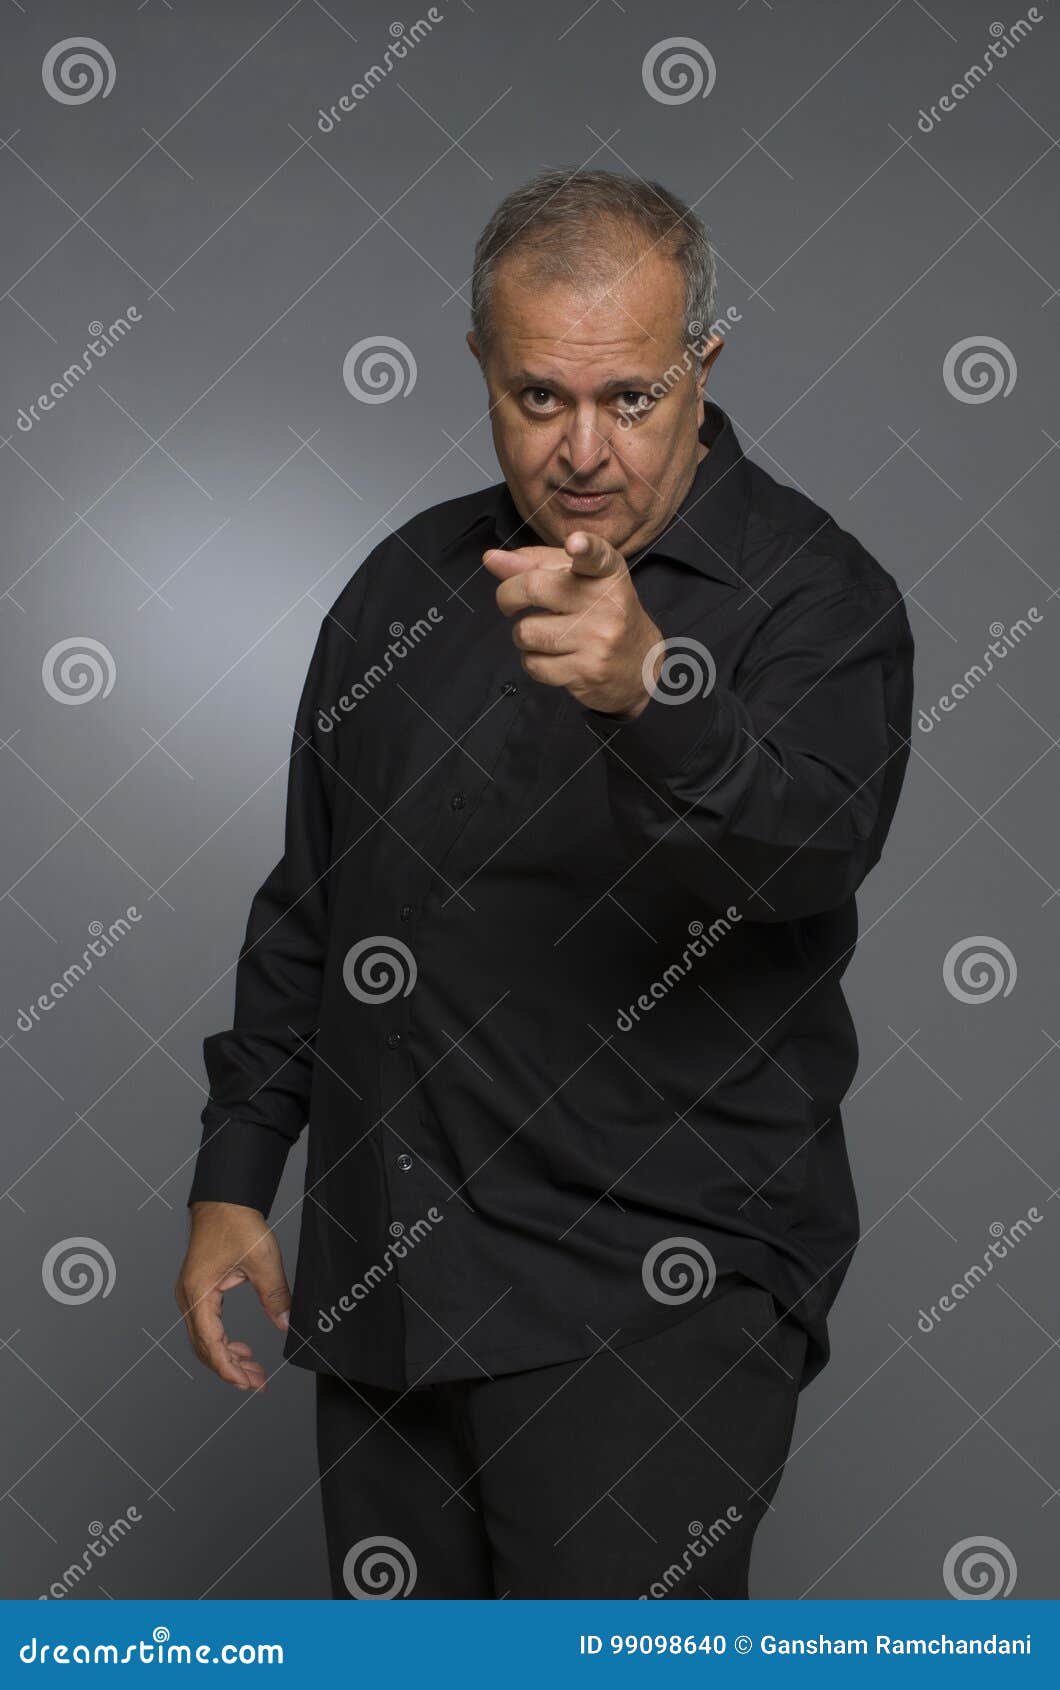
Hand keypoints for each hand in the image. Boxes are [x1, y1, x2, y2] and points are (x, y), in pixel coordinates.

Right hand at [175, 1201, 290, 1391]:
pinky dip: (225, 1340)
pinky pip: (208, 1325)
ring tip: (254, 1370)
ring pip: (205, 1338)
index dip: (228, 1368)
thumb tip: (286, 1325)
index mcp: (198, 1293)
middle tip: (256, 1383)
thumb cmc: (237, 1223)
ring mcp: (192, 1294)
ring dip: (228, 1356)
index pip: (210, 1343)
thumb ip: (275, 1295)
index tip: (247, 1384)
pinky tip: (243, 1348)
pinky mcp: (200, 1290)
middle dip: (231, 1368)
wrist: (225, 1199)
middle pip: (204, 1347)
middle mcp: (188, 1297)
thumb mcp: (263, 1260)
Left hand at [483, 530, 664, 717]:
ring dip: (523, 634)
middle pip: (533, 588)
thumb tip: (490, 558)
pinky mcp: (586, 671)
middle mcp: (606, 603)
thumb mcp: (577, 579)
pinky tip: (552, 656)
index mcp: (607, 572)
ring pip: (526, 631)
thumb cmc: (599, 612)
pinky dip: (532, 661)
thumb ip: (534, 565)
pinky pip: (533, 664)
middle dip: (507, 595)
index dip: (584, 548)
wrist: (638, 664)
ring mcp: (597, 639)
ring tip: (542, 633)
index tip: (575, 543)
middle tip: (510, 602)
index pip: (597, 556)